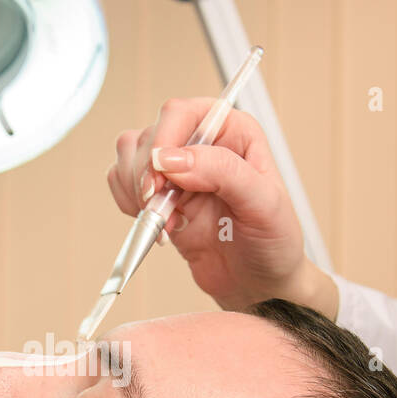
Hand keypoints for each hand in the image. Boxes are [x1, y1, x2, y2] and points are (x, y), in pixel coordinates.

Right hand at [106, 97, 331, 314]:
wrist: (260, 284)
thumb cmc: (273, 242)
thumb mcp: (263, 203)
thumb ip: (222, 172)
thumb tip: (171, 158)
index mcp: (233, 132)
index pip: (182, 112)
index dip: (164, 139)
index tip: (161, 175)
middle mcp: (202, 145)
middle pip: (149, 136)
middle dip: (146, 175)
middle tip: (161, 208)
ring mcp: (178, 172)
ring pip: (129, 156)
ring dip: (135, 191)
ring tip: (166, 221)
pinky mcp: (160, 198)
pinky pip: (123, 185)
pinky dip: (129, 205)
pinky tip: (158, 226)